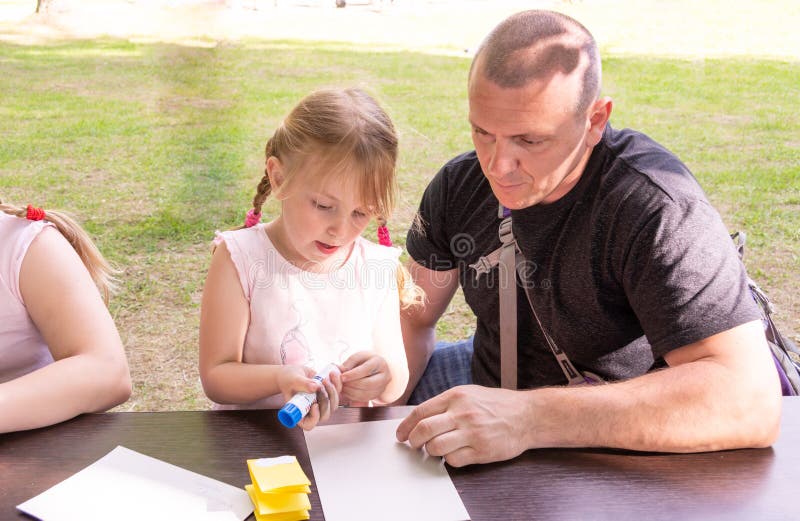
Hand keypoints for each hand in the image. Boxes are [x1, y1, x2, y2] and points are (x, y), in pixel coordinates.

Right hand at [278, 365, 341, 430]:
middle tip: (320, 386)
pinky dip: (337, 384)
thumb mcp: (293, 380)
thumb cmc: (288, 379)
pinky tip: (332, 374)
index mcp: (300, 414)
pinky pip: (338, 393)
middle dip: (325, 401)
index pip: (309, 424)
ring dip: (332, 391)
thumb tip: (316, 387)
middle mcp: (312, 412)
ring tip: (324, 379)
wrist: (295, 372)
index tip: (314, 405)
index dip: (314, 418)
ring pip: (333, 404)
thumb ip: (303, 384)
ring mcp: (321, 404)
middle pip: (324, 415)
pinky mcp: (328, 395)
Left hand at [340, 352, 390, 402]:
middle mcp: (384, 376)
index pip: (366, 369)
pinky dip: (353, 396)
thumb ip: (349, 363)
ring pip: (366, 393)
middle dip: (352, 384)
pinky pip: (364, 399)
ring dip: (351, 392)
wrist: (374, 368)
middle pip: (368, 384)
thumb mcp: (358, 357)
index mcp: (379, 362)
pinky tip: (346, 391)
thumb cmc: (365, 361)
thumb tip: (339, 370)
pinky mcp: (377, 395)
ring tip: (342, 387)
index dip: (353, 374)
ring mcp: (382, 387)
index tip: (341, 377)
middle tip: (341, 383)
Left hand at [395, 385, 529, 466]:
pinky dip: (449, 460)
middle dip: (413, 441)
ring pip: (436, 447)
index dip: (406, 426)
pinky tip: (455, 454)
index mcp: (456, 397)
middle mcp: (462, 413)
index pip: (420, 412)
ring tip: (435, 450)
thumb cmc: (498, 404)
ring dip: (431, 452)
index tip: (401, 435)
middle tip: (414, 445)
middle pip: (424, 430)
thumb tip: (421, 417)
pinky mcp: (482, 450)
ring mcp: (472, 432)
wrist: (527, 415)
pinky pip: (454, 460)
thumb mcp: (469, 394)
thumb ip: (446, 403)